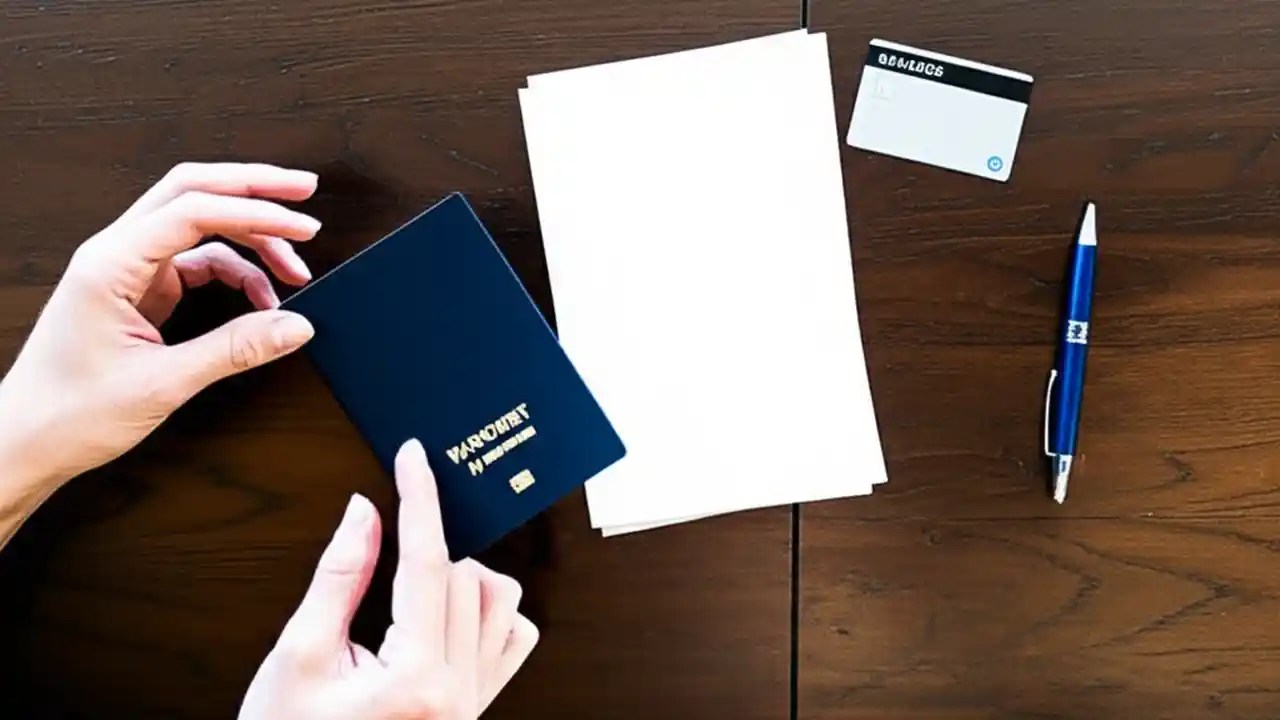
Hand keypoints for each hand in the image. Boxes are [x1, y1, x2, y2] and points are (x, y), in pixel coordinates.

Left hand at [0, 162, 320, 496]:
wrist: (27, 440)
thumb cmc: (70, 412)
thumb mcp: (163, 383)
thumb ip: (234, 350)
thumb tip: (293, 327)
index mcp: (109, 265)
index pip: (193, 211)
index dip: (255, 213)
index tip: (301, 225)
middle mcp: (116, 254)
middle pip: (192, 192)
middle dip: (252, 189)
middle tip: (303, 193)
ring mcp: (128, 269)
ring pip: (198, 223)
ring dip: (250, 236)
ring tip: (294, 267)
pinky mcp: (139, 289)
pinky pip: (197, 261)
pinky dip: (237, 272)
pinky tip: (263, 299)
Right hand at [239, 440, 538, 719]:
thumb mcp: (300, 656)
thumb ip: (338, 578)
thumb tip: (364, 512)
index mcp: (414, 680)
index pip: (427, 563)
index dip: (420, 499)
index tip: (414, 458)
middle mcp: (458, 695)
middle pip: (465, 578)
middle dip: (424, 547)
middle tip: (381, 542)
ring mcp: (474, 704)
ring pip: (502, 604)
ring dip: (463, 578)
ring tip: (410, 593)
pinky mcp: (478, 708)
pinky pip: (513, 640)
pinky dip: (489, 614)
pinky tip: (446, 617)